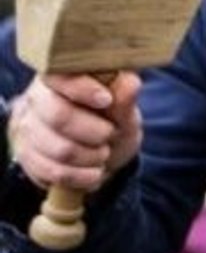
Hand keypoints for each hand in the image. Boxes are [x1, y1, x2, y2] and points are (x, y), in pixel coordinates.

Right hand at [11, 73, 141, 194]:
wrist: (98, 152)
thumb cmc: (110, 122)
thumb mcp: (124, 110)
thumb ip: (124, 98)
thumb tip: (129, 81)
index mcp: (60, 78)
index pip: (60, 77)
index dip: (83, 89)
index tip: (106, 100)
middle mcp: (36, 100)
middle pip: (59, 116)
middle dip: (96, 131)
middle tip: (110, 133)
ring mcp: (28, 129)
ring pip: (60, 149)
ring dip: (92, 156)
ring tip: (103, 152)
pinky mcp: (27, 157)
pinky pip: (55, 172)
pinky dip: (83, 175)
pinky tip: (94, 170)